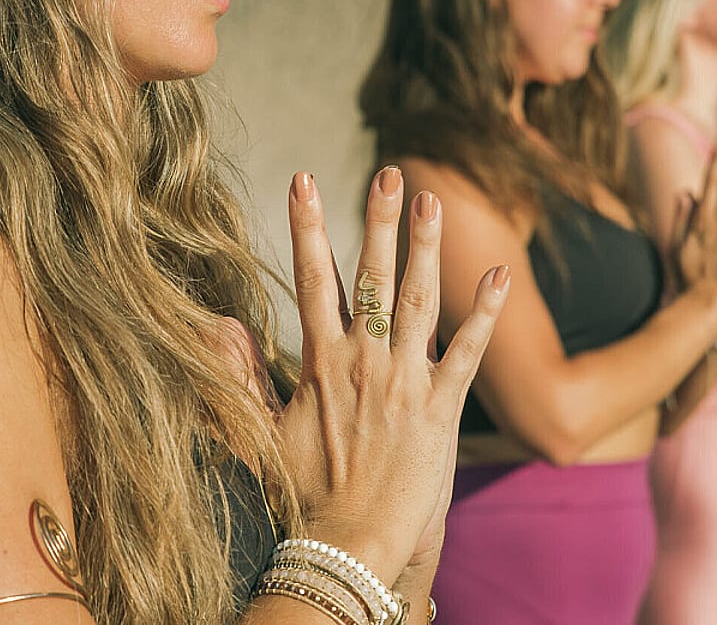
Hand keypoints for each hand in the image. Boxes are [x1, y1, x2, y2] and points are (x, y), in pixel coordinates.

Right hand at [277, 167, 508, 585]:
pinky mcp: (441, 409)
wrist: (347, 544)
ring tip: (435, 200)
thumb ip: (238, 375)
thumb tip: (214, 326)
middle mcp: (364, 360)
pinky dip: (485, 311)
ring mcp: (405, 381)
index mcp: (320, 361)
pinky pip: (469, 352)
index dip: (308, 225)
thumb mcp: (258, 431)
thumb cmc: (302, 492)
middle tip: (390, 174)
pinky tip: (502, 272)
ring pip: (418, 300)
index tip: (305, 179)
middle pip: (373, 276)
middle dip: (379, 220)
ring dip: (427, 248)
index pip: (313, 278)